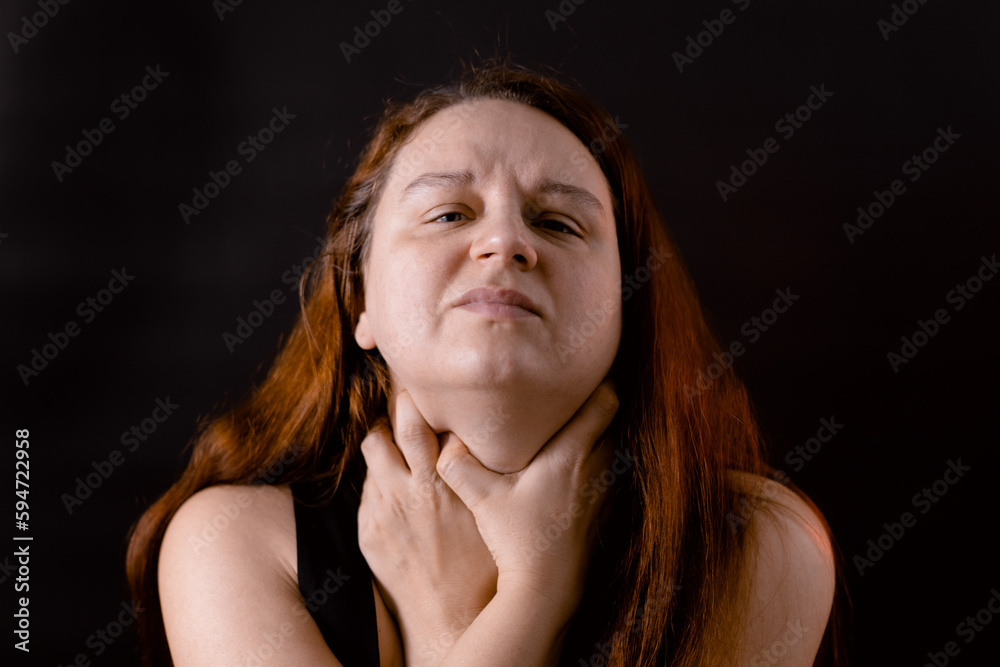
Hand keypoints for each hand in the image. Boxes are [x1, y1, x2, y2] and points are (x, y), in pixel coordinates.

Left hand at [358, 390, 498, 665]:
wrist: (453, 617)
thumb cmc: (483, 563)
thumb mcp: (492, 507)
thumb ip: (479, 466)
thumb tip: (476, 431)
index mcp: (442, 478)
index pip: (421, 417)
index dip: (420, 394)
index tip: (424, 380)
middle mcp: (409, 488)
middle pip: (391, 424)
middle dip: (398, 405)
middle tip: (408, 398)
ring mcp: (384, 509)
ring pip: (372, 452)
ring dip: (384, 441)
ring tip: (397, 438)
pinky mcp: (368, 530)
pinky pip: (367, 489)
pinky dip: (380, 480)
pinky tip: (396, 484)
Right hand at [435, 380, 619, 613]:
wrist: (546, 588)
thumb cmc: (516, 539)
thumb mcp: (481, 498)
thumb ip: (459, 465)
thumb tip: (442, 441)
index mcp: (571, 453)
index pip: (605, 401)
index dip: (599, 382)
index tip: (580, 373)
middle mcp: (595, 466)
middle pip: (612, 420)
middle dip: (596, 404)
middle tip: (570, 395)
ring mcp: (604, 491)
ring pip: (612, 446)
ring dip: (597, 434)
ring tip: (571, 428)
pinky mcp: (604, 512)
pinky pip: (608, 474)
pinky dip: (597, 464)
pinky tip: (572, 471)